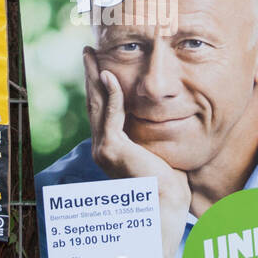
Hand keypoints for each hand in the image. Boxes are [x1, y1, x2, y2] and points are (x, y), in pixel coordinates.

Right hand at [84, 49, 190, 257]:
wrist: (167, 205)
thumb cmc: (169, 184)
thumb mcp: (158, 151)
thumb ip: (152, 133)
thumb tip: (165, 117)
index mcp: (112, 148)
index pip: (103, 110)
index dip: (100, 86)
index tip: (100, 65)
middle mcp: (102, 147)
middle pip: (94, 103)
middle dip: (91, 75)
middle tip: (88, 52)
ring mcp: (104, 149)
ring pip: (97, 104)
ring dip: (94, 76)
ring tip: (91, 55)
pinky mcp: (112, 149)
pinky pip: (111, 114)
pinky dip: (111, 94)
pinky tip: (110, 75)